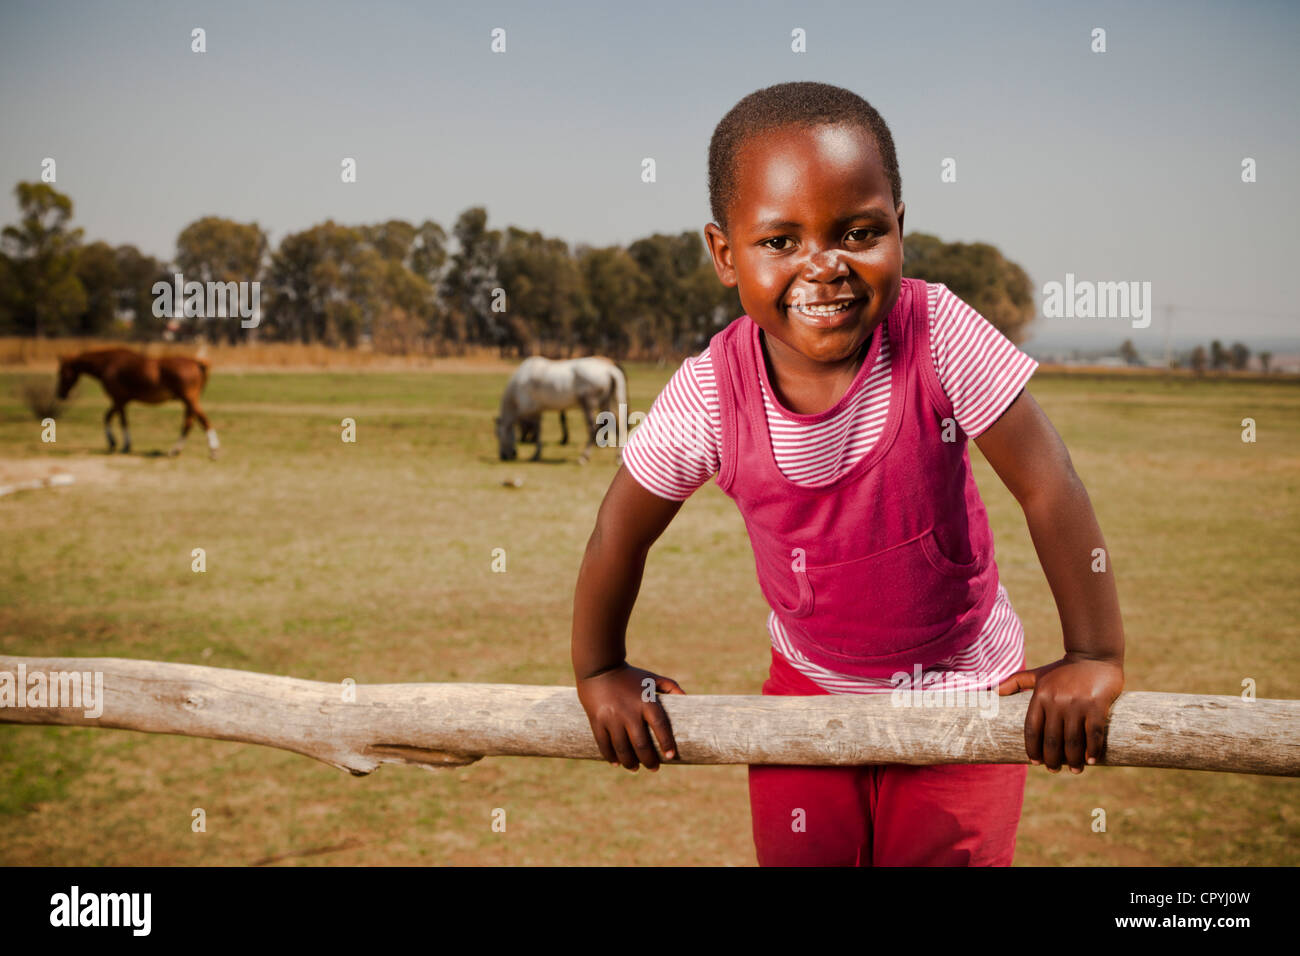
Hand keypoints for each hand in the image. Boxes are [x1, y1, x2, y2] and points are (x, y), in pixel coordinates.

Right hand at [576, 663, 683, 771]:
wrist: (599, 666)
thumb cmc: (630, 675)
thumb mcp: (651, 677)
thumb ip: (671, 687)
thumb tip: (687, 698)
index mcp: (646, 702)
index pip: (660, 727)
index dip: (666, 743)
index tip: (670, 756)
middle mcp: (629, 712)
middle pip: (641, 743)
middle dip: (649, 760)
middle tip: (654, 768)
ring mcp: (611, 718)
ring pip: (622, 748)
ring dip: (630, 762)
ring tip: (635, 768)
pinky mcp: (597, 721)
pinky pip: (604, 744)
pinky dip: (611, 756)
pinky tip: (617, 763)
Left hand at [998, 654, 1123, 773]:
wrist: (1093, 655)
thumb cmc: (1063, 669)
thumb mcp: (1038, 674)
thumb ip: (1015, 682)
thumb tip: (992, 691)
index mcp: (1040, 696)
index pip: (1032, 729)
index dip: (1032, 748)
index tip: (1035, 761)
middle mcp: (1056, 701)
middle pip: (1052, 739)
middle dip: (1052, 759)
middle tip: (1054, 769)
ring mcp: (1077, 704)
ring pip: (1073, 740)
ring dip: (1073, 760)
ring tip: (1074, 770)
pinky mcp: (1097, 705)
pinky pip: (1093, 733)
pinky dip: (1093, 750)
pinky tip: (1091, 760)